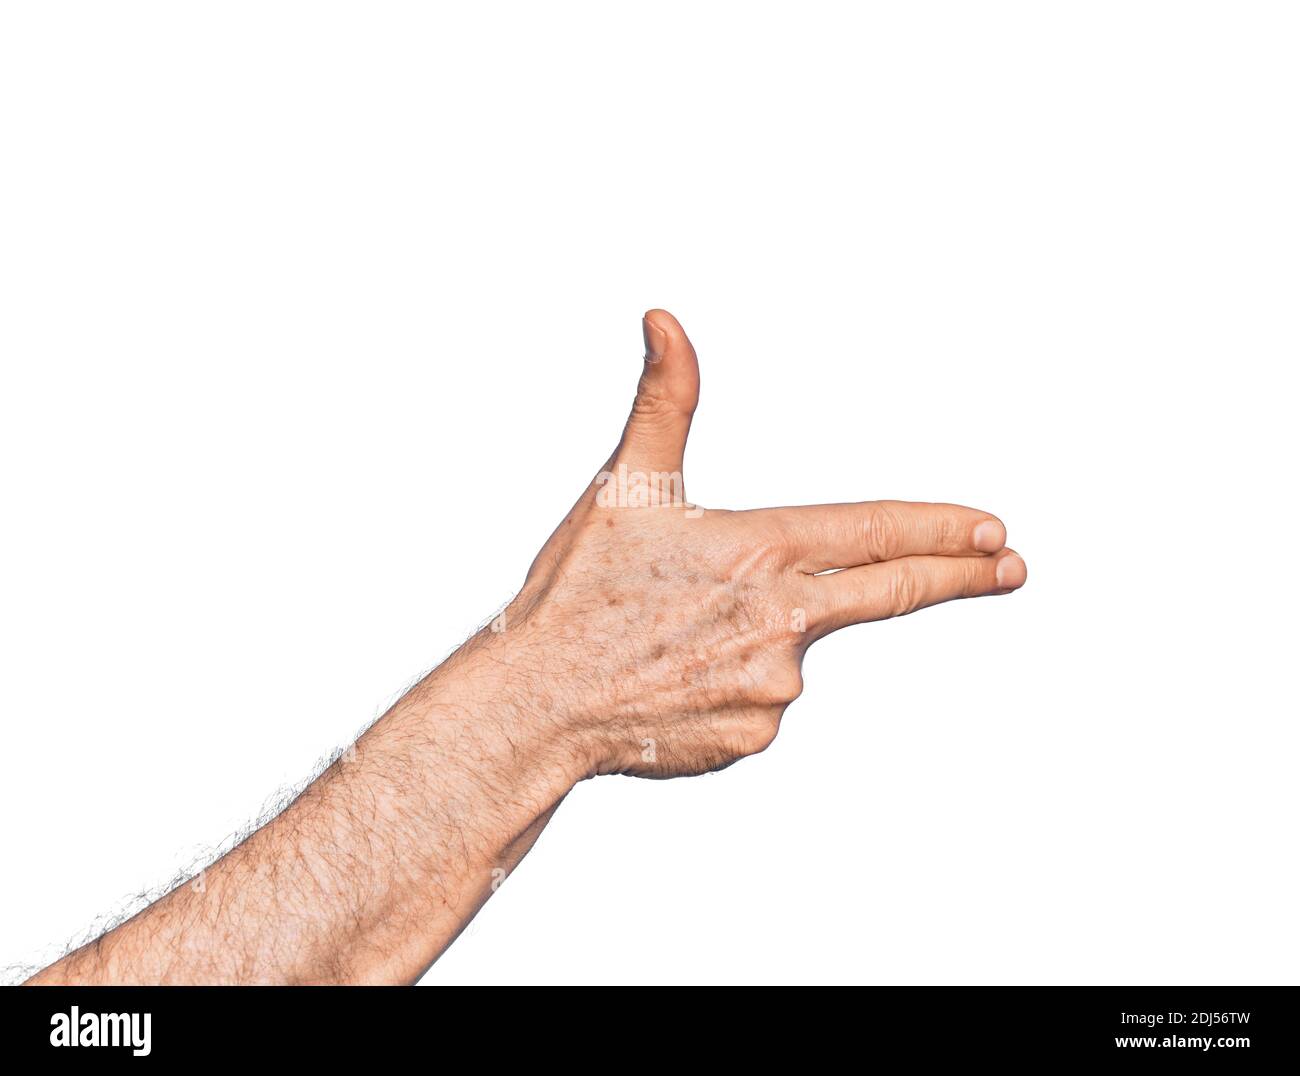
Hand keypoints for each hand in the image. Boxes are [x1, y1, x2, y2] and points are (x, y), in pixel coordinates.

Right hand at [477, 310, 1026, 778]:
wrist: (537, 703)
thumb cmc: (578, 592)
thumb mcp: (625, 488)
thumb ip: (665, 400)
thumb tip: (665, 319)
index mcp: (761, 550)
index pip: (878, 533)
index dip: (942, 531)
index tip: (996, 532)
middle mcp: (784, 620)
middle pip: (895, 594)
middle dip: (961, 577)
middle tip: (1012, 566)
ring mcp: (775, 687)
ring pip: (793, 651)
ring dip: (760, 638)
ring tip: (672, 641)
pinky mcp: (755, 736)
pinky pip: (760, 702)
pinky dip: (731, 685)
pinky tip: (673, 682)